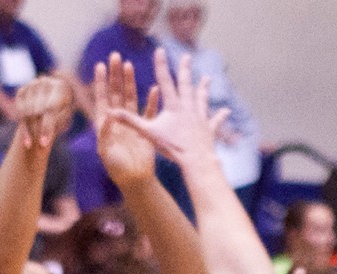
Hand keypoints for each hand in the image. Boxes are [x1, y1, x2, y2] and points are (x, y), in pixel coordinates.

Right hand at [13, 72, 73, 150]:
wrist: (52, 99)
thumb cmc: (62, 113)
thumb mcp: (64, 119)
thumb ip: (55, 124)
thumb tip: (44, 139)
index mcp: (60, 87)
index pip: (50, 109)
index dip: (46, 128)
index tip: (44, 145)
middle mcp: (45, 82)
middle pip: (37, 111)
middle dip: (37, 130)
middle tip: (40, 147)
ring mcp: (32, 85)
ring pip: (27, 112)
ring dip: (30, 130)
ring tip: (33, 144)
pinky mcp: (21, 90)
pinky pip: (20, 112)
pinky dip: (24, 128)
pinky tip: (27, 141)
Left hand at [93, 52, 158, 187]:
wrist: (135, 181)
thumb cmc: (117, 169)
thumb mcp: (105, 152)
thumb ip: (105, 134)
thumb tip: (108, 116)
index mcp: (105, 124)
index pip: (102, 98)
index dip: (100, 82)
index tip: (99, 65)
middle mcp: (118, 120)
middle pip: (116, 93)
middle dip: (115, 75)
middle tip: (115, 56)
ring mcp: (132, 123)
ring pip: (131, 97)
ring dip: (130, 82)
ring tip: (129, 65)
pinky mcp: (146, 130)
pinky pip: (150, 112)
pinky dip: (152, 101)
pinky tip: (154, 89)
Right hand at [101, 47, 227, 173]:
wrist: (195, 160)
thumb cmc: (172, 148)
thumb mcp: (149, 134)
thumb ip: (130, 121)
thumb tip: (110, 112)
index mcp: (173, 106)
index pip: (165, 81)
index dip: (161, 65)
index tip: (160, 50)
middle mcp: (188, 108)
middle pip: (186, 85)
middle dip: (185, 70)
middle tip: (187, 57)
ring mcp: (200, 118)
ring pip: (202, 99)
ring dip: (204, 88)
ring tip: (207, 78)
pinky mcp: (209, 129)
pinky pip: (215, 121)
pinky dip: (220, 116)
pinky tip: (226, 111)